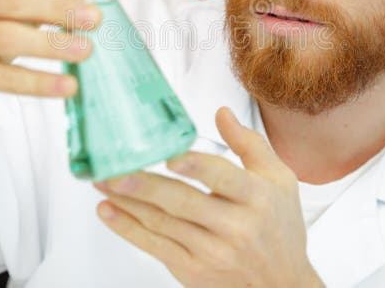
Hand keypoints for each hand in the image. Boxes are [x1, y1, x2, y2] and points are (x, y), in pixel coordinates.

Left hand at [93, 107, 323, 287]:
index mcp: (256, 197)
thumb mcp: (279, 179)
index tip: (171, 157)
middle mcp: (235, 226)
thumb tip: (221, 113)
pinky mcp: (194, 270)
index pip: (224, 178)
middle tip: (115, 170)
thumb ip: (248, 144)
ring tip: (102, 182)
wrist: (282, 284)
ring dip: (128, 202)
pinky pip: (155, 247)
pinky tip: (109, 212)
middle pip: (184, 203)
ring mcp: (212, 251)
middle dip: (145, 186)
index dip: (197, 167)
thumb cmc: (280, 228)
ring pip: (163, 223)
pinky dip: (128, 229)